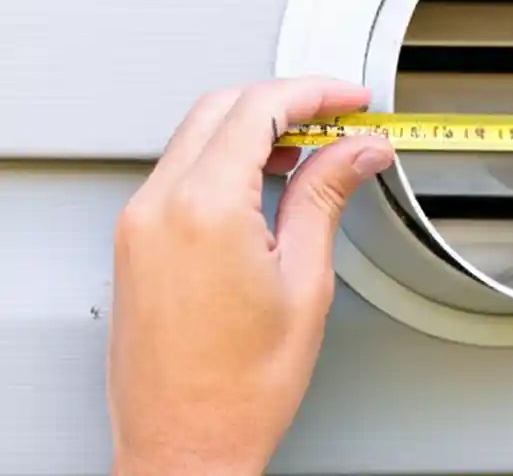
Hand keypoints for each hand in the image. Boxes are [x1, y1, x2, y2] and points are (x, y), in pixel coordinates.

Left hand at [108, 78, 394, 474]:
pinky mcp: (135, 242)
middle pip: (222, 108)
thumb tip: (356, 151)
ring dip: (255, 127)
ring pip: (197, 134)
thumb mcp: (305, 281)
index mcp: (203, 210)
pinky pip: (180, 171)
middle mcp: (158, 207)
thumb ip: (326, 197)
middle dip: (286, 100)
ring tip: (313, 151)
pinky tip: (267, 180)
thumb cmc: (239, 389)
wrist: (185, 445)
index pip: (259, 108)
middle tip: (340, 118)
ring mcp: (139, 224)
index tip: (352, 100)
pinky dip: (225, 159)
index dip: (315, 93)